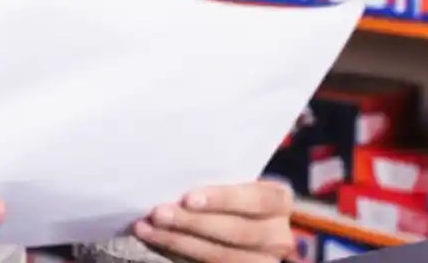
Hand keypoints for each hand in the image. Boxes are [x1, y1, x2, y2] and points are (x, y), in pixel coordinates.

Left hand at [132, 181, 294, 262]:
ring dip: (178, 241)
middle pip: (237, 232)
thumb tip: (174, 173)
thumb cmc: (233, 192)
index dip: (223, 199)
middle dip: (193, 223)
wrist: (246, 223)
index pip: (257, 200)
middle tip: (158, 213)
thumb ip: (219, 179)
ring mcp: (262, 260)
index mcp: (279, 201)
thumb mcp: (236, 182)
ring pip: (220, 256)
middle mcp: (278, 235)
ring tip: (148, 228)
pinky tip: (156, 240)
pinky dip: (178, 253)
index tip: (189, 198)